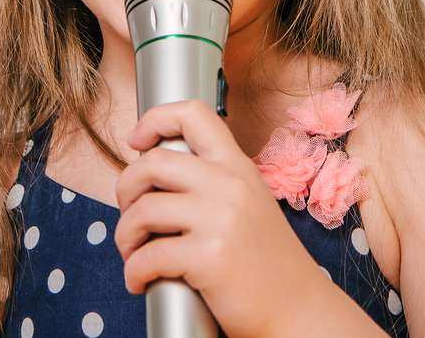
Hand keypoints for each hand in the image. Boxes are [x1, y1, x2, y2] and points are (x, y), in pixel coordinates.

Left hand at [115, 99, 330, 337]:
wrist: (298, 309)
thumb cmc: (266, 263)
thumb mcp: (249, 203)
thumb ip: (214, 183)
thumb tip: (155, 175)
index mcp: (238, 166)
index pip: (193, 114)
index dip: (154, 119)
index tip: (136, 141)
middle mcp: (230, 184)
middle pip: (152, 162)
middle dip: (126, 189)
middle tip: (131, 215)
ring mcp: (220, 219)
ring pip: (142, 210)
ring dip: (125, 236)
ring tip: (133, 254)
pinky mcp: (209, 257)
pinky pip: (148, 256)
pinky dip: (134, 272)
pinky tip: (141, 282)